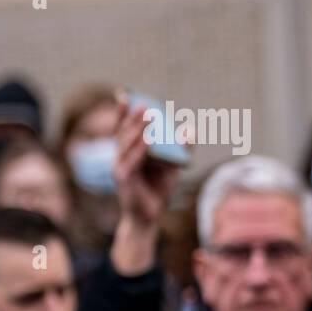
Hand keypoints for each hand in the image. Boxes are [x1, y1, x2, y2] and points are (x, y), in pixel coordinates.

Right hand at [109, 94, 183, 275]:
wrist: (149, 216)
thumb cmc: (158, 189)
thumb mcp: (172, 166)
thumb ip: (179, 148)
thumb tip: (191, 128)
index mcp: (128, 152)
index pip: (123, 128)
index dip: (123, 112)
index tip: (124, 94)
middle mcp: (120, 157)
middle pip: (124, 132)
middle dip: (133, 116)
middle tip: (145, 102)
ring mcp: (120, 167)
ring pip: (126, 143)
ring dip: (137, 127)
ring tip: (148, 113)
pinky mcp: (124, 179)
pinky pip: (132, 160)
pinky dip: (141, 148)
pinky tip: (149, 137)